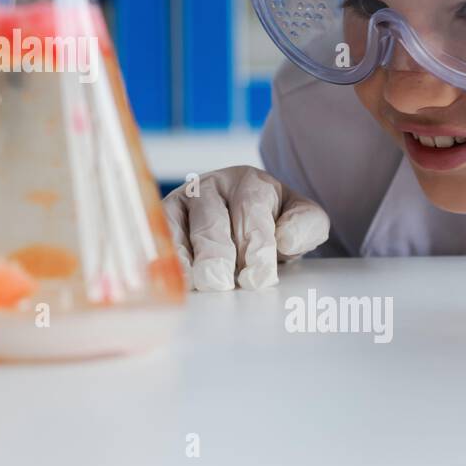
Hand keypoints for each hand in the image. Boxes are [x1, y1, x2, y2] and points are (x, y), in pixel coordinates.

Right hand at [162, 166, 328, 291]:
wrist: (247, 228)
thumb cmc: (273, 227)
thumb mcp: (302, 222)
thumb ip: (305, 226)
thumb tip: (287, 238)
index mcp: (251, 182)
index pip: (252, 209)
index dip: (256, 244)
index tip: (260, 276)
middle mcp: (211, 188)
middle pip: (211, 218)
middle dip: (217, 252)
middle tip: (221, 282)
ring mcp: (181, 203)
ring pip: (180, 226)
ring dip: (188, 257)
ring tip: (199, 283)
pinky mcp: (161, 221)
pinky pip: (160, 237)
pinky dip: (167, 257)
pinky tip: (176, 278)